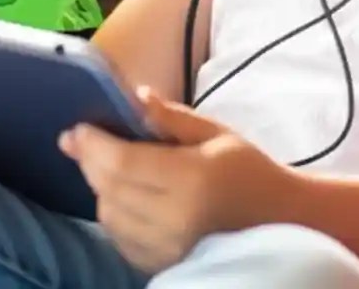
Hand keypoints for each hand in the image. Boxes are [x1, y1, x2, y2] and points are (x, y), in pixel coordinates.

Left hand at [59, 87, 297, 273]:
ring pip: (109, 217)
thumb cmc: (249, 171)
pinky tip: (122, 198)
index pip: (123, 163)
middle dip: (90, 162)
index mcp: (192, 179)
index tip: (77, 130)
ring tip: (106, 169)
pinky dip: (113, 216)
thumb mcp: (217, 134)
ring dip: (100, 189)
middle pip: (110, 189)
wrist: (281, 220)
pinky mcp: (165, 263)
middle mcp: (176, 218)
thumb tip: (135, 96)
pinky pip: (120, 240)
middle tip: (82, 142)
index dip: (93, 145)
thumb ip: (172, 118)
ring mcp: (169, 247)